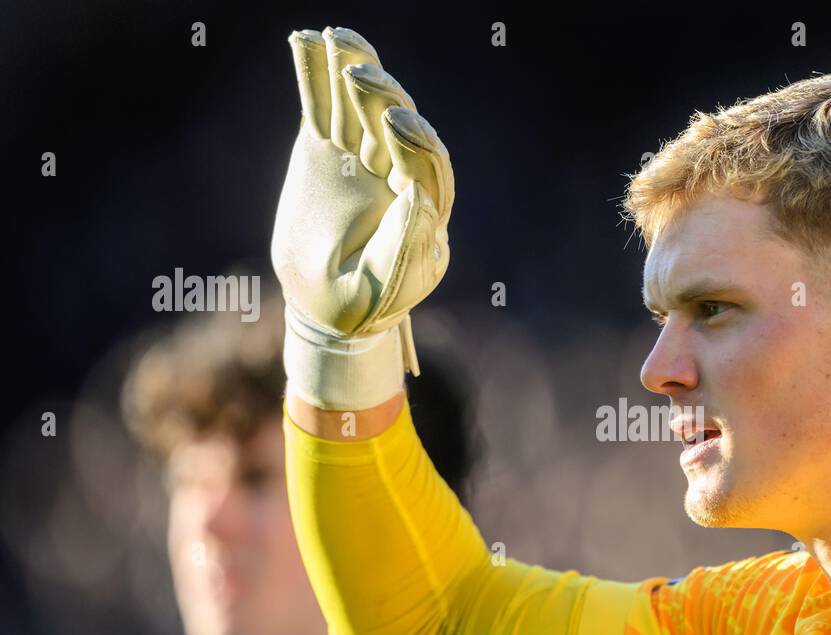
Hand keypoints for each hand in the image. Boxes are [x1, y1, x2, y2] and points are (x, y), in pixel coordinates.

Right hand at [271, 26, 453, 391]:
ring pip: (359, 107)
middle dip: (384, 99)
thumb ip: (406, 247)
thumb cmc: (365, 303)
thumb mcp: (387, 287)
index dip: (416, 142)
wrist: (328, 304)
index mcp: (423, 207)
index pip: (428, 164)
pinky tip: (305, 40)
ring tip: (337, 37)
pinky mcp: (325, 149)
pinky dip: (314, 74)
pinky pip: (321, 105)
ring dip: (351, 70)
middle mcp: (397, 173)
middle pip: (398, 126)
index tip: (398, 126)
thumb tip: (420, 200)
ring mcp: (361, 156)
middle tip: (364, 77)